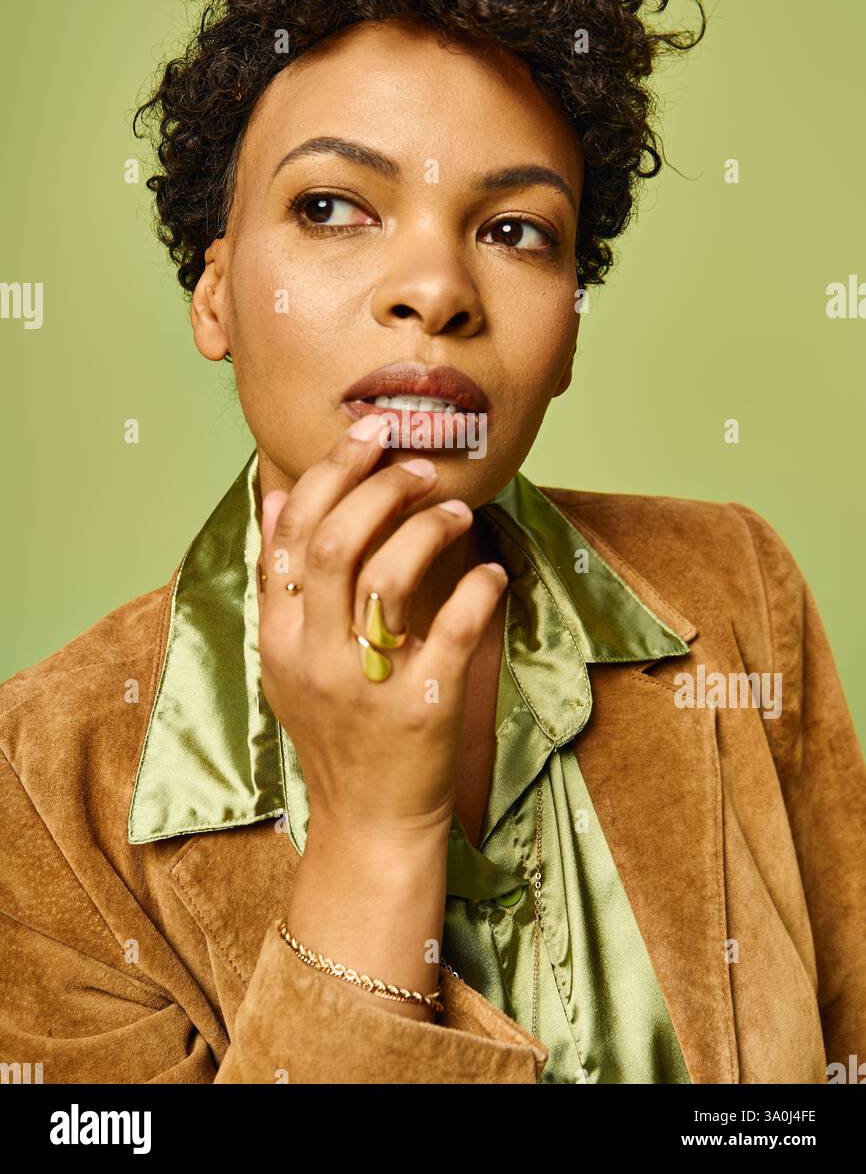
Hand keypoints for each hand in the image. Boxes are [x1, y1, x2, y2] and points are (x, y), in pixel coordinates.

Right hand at [256, 415, 507, 850]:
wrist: (368, 826)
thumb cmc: (338, 733)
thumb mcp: (290, 661)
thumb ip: (284, 583)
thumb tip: (282, 495)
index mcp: (280, 638)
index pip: (293, 534)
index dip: (332, 473)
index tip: (369, 435)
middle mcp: (315, 656)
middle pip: (336, 542)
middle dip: (380, 487)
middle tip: (419, 465)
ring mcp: (366, 683)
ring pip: (389, 576)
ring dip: (428, 528)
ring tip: (455, 509)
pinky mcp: (423, 707)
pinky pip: (455, 629)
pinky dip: (478, 588)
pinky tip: (490, 570)